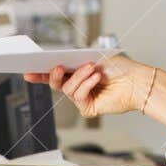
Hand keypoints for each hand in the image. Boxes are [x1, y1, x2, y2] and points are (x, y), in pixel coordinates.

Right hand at [26, 54, 153, 117]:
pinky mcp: (88, 108)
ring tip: (92, 68)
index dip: (40, 73)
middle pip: (56, 83)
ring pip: (67, 89)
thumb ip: (74, 61)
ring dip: (79, 77)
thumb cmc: (120, 67)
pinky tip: (96, 78)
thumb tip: (58, 65)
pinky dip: (86, 85)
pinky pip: (78, 96)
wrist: (136, 81)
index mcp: (77, 72)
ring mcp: (82, 98)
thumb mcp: (93, 57)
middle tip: (57, 67)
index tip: (28, 70)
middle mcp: (78, 85)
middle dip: (53, 75)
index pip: (56, 73)